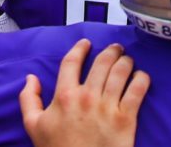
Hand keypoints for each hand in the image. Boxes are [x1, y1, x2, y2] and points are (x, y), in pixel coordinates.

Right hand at [19, 39, 149, 146]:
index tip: (86, 43)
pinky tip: (142, 77)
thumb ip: (28, 99)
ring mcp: (107, 106)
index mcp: (64, 95)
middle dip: (111, 51)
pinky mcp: (126, 118)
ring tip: (128, 61)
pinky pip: (137, 90)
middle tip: (116, 49)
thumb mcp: (34, 126)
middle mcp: (87, 96)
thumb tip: (30, 78)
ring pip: (121, 71)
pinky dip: (142, 79)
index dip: (80, 49)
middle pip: (102, 62)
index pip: (72, 61)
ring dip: (126, 61)